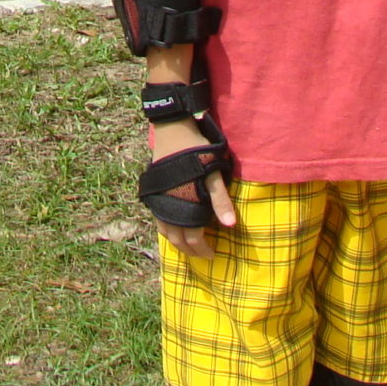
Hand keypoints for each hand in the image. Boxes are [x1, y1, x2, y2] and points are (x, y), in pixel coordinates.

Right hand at [149, 116, 235, 257]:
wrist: (173, 129)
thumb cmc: (195, 150)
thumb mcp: (212, 173)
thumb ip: (220, 200)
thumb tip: (231, 225)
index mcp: (185, 205)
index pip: (193, 238)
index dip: (203, 249)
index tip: (212, 255)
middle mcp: (168, 207)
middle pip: (177, 239)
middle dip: (190, 250)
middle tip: (202, 255)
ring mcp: (159, 200)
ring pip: (165, 231)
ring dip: (177, 241)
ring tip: (188, 245)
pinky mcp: (155, 192)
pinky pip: (159, 219)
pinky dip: (167, 229)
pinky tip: (175, 226)